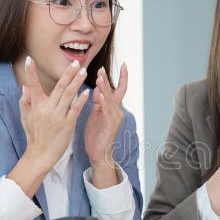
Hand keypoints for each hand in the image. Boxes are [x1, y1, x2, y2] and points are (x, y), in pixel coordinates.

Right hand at [8, 57, 89, 196]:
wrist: (40, 154)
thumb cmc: (34, 135)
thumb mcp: (25, 118)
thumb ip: (25, 101)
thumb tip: (24, 86)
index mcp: (36, 106)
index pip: (33, 85)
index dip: (30, 72)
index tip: (29, 59)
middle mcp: (47, 109)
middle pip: (59, 87)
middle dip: (68, 73)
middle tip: (75, 62)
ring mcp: (58, 116)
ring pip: (69, 95)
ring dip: (77, 82)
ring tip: (83, 71)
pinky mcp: (67, 124)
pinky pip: (76, 109)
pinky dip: (81, 100)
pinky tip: (87, 92)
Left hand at [84, 63, 126, 187]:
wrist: (98, 154)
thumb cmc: (96, 135)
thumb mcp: (96, 115)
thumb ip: (98, 102)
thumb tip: (97, 89)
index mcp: (112, 108)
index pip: (118, 89)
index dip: (121, 77)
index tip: (123, 65)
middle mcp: (117, 111)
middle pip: (116, 91)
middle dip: (108, 79)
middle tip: (102, 68)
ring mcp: (115, 117)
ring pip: (111, 98)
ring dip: (105, 87)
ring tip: (100, 76)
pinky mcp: (111, 124)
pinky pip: (107, 110)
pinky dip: (104, 101)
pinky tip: (100, 94)